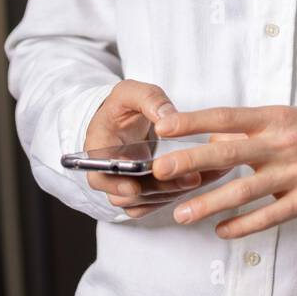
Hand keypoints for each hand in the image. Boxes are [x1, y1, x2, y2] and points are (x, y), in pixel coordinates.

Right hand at [82, 81, 233, 217]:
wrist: (126, 118)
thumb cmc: (124, 105)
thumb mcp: (132, 92)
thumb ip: (149, 100)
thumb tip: (167, 118)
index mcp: (98, 148)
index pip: (98, 177)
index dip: (115, 185)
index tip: (135, 186)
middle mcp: (109, 173)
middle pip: (126, 196)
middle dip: (157, 189)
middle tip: (188, 179)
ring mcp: (124, 185)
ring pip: (144, 203)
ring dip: (170, 194)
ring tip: (198, 178)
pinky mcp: (141, 191)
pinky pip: (155, 203)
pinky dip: (174, 196)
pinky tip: (197, 182)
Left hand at [152, 105, 296, 237]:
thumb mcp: (285, 119)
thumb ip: (248, 129)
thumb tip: (209, 139)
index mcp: (273, 118)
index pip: (225, 117)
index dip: (193, 121)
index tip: (163, 126)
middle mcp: (280, 143)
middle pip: (228, 152)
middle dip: (190, 161)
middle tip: (159, 170)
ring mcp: (294, 173)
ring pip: (244, 190)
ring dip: (210, 204)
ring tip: (182, 214)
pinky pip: (269, 216)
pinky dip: (243, 225)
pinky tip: (221, 231)